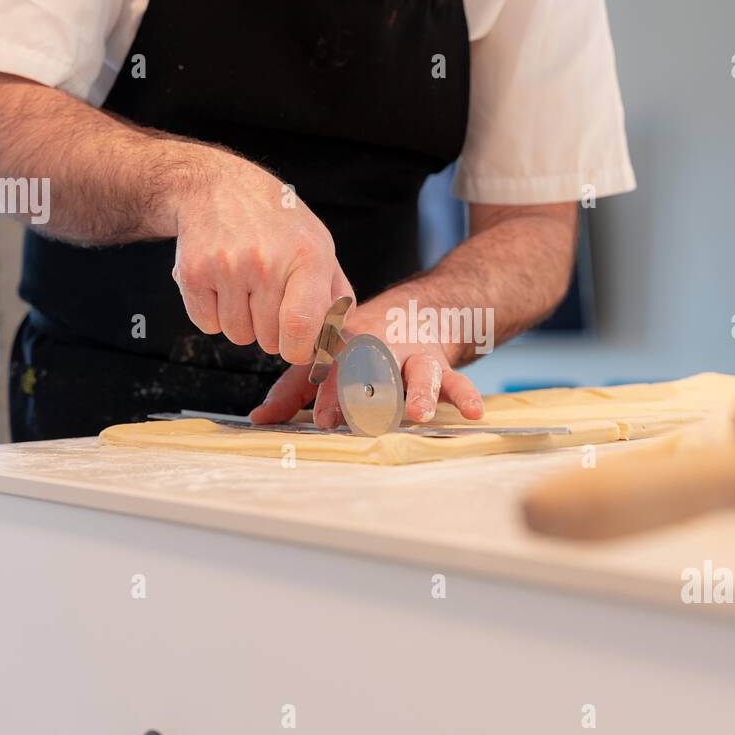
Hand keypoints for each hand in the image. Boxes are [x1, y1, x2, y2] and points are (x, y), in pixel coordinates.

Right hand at [169, 148, 353, 363]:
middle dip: (272, 331)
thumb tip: (336, 341)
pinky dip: (213, 314)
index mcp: (307, 257)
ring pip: (238, 335)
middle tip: (268, 298)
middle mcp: (266, 262)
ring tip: (245, 287)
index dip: (300, 349)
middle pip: (269, 340)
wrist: (218, 187)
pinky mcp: (193, 273)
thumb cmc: (277, 222)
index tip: (298, 345)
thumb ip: (336, 295)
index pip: (301, 328)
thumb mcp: (320, 245)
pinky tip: (222, 285)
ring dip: (242, 322)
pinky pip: (207, 325)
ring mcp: (227, 267)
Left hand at [249, 298, 484, 428]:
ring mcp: (412, 356)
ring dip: (418, 392)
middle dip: (370, 394)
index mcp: (346, 346)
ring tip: (417, 413)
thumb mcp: (324, 361)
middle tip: (365, 416)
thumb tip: (259, 421)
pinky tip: (475, 413)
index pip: (335, 369)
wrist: (415, 312)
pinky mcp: (441, 365)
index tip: (322, 420)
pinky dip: (467, 395)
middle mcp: (380, 348)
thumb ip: (292, 392)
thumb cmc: (360, 345)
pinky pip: (457, 380)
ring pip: (418, 372)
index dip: (329, 393)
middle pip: (376, 370)